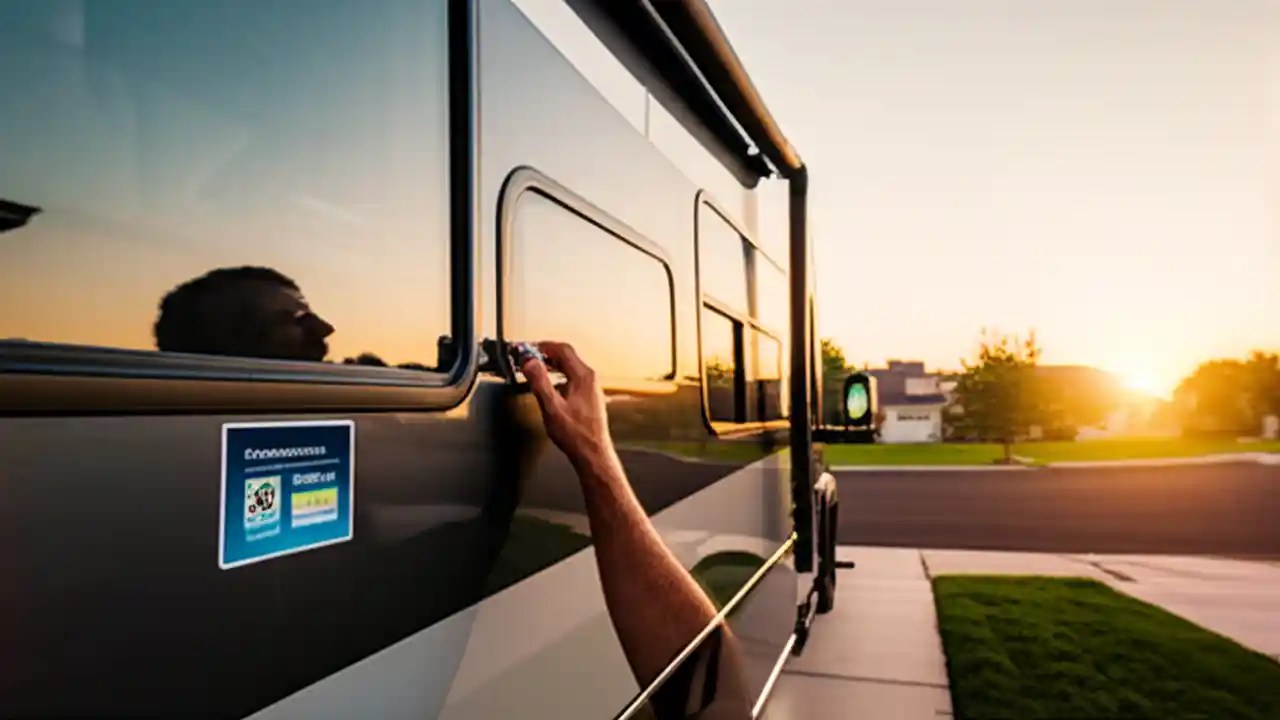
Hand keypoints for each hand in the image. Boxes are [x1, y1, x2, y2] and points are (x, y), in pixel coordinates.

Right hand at [521, 341, 615, 470]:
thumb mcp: (551, 407)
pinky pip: (571, 377)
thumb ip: (540, 382)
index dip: (543, 346)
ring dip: (551, 364)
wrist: (592, 453)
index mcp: (583, 377)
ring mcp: (591, 388)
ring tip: (535, 368)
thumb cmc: (576, 435)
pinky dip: (557, 375)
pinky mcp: (588, 397)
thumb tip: (530, 362)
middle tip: (528, 356)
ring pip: (569, 367)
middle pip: (567, 356)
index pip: (563, 349)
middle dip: (545, 353)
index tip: (527, 348)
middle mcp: (590, 379)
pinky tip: (548, 385)